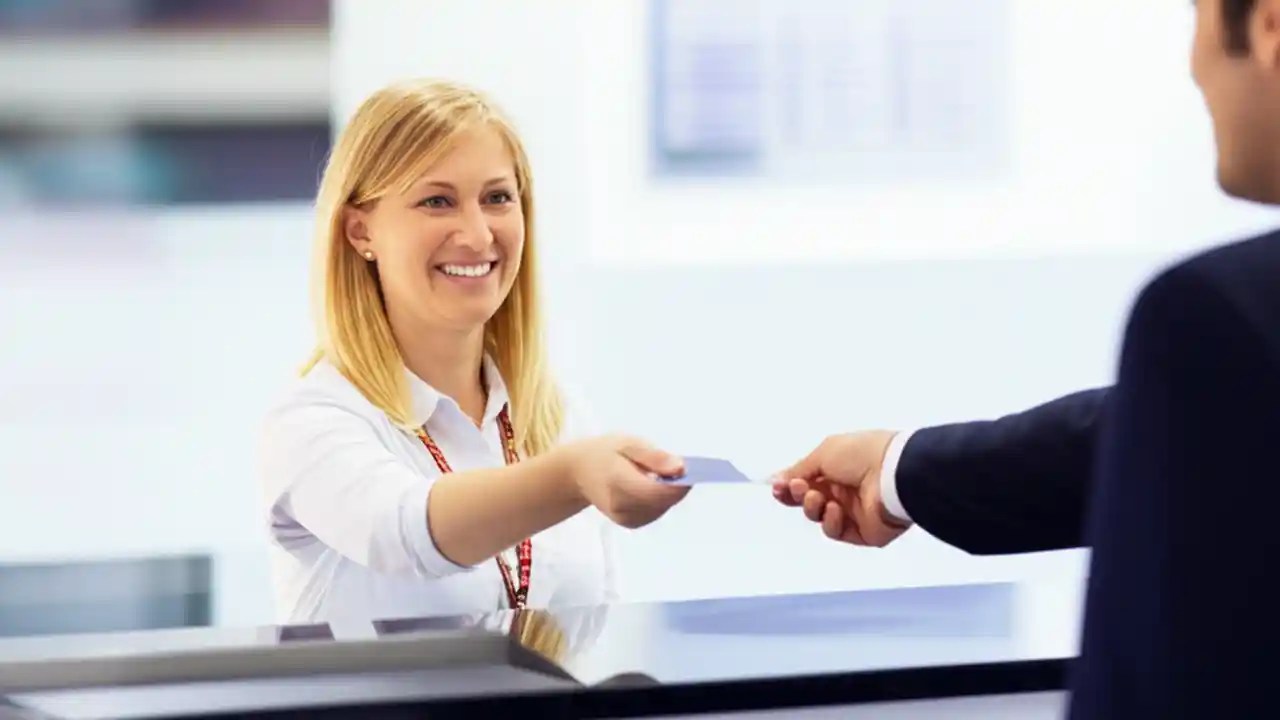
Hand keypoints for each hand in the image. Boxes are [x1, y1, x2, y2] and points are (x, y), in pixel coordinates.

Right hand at [557, 435, 690, 528]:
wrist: (579, 473)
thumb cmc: (604, 453)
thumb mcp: (629, 444)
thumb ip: (654, 457)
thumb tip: (681, 468)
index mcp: (618, 483)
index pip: (659, 492)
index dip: (679, 482)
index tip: (687, 466)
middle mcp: (621, 507)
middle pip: (664, 500)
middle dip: (674, 484)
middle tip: (665, 464)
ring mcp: (626, 519)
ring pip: (663, 507)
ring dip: (667, 491)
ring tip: (650, 472)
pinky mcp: (631, 524)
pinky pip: (657, 511)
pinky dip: (660, 498)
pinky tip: (648, 485)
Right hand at [772, 431, 909, 547]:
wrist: (894, 473)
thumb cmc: (861, 454)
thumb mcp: (824, 453)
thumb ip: (799, 469)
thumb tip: (776, 479)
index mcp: (837, 467)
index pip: (806, 480)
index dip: (789, 485)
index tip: (776, 487)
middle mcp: (844, 489)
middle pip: (809, 500)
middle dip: (797, 496)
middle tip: (796, 490)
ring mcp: (854, 511)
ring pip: (819, 517)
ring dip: (813, 507)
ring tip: (819, 498)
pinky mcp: (863, 532)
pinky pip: (836, 531)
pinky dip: (831, 521)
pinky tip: (836, 509)